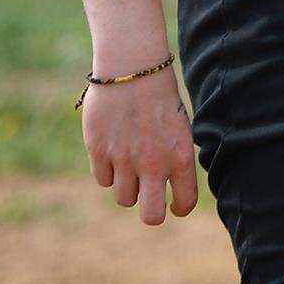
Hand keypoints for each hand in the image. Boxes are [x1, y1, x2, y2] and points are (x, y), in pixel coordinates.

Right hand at [82, 67, 198, 225]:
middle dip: (152, 212)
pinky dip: (108, 171)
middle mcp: (153, 163)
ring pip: (124, 198)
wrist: (132, 67)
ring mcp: (124, 160)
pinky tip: (113, 149)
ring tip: (131, 162)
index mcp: (180, 156)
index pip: (185, 202)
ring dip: (128, 186)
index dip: (179, 207)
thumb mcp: (180, 127)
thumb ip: (175, 159)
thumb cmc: (160, 96)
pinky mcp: (99, 151)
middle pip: (151, 216)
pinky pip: (103, 180)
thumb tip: (169, 188)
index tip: (174, 205)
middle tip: (149, 198)